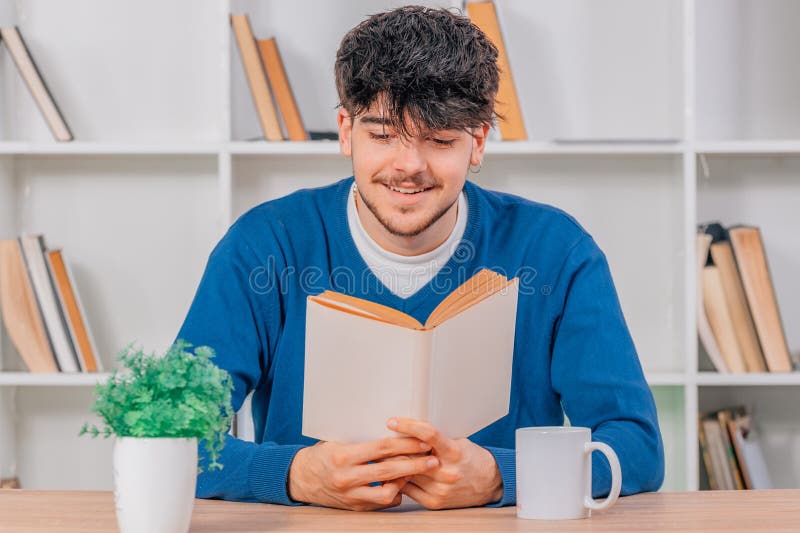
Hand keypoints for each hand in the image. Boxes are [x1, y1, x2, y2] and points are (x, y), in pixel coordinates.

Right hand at [287, 437, 439, 510]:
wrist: (301, 479)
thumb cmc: (323, 454)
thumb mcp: (339, 441)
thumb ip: (364, 441)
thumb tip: (396, 431)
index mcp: (344, 455)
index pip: (381, 447)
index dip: (405, 444)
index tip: (423, 440)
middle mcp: (346, 477)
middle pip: (388, 470)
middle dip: (414, 464)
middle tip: (432, 459)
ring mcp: (350, 495)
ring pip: (387, 493)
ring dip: (405, 482)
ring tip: (417, 472)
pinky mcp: (354, 507)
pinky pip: (381, 503)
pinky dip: (393, 494)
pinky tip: (401, 485)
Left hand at [388, 418, 502, 509]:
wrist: (489, 483)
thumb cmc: (471, 458)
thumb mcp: (458, 442)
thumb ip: (435, 440)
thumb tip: (407, 430)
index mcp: (454, 452)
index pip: (428, 434)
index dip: (408, 426)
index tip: (392, 421)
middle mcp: (447, 472)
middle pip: (411, 456)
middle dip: (394, 448)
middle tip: (381, 440)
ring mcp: (440, 489)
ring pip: (406, 474)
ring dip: (394, 464)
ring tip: (383, 456)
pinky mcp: (434, 502)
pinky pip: (408, 489)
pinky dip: (399, 480)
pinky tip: (394, 473)